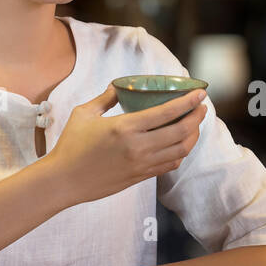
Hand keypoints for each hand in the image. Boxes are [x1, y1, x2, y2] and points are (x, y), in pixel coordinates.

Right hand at [45, 84, 207, 206]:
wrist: (64, 180)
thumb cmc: (70, 145)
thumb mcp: (85, 113)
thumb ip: (106, 97)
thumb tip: (120, 85)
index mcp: (126, 127)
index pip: (167, 112)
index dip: (188, 101)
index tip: (200, 93)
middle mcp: (138, 146)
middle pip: (181, 131)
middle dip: (197, 117)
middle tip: (201, 107)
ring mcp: (141, 164)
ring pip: (181, 150)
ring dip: (193, 135)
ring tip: (194, 124)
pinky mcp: (140, 176)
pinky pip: (170, 164)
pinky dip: (181, 152)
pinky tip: (180, 143)